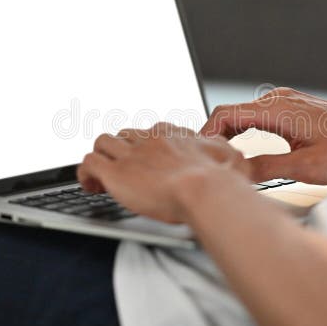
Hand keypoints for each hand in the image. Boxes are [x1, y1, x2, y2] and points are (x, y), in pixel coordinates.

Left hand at [77, 122, 252, 223]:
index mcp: (173, 135)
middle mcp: (150, 139)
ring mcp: (131, 155)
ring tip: (103, 178)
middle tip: (124, 171)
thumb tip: (241, 156)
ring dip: (102, 159)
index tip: (147, 162)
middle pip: (124, 136)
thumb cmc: (222, 181)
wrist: (206, 192)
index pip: (150, 133)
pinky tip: (91, 186)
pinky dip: (85, 174)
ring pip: (103, 143)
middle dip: (121, 152)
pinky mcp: (116, 174)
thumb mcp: (233, 159)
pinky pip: (89, 164)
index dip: (144, 147)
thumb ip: (229, 154)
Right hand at [201, 87, 326, 184]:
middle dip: (215, 137)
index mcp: (276, 109)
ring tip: (225, 160)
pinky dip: (245, 131)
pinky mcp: (290, 107)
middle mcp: (277, 99)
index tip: (201, 155)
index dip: (207, 134)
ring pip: (243, 114)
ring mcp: (284, 101)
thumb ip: (267, 168)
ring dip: (230, 135)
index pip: (226, 114)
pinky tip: (245, 150)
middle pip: (230, 113)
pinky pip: (257, 115)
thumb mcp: (305, 167)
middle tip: (210, 163)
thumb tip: (238, 174)